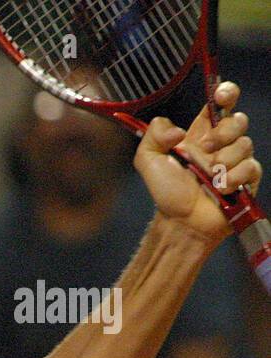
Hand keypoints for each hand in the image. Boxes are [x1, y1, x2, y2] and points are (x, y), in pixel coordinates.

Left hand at [135, 82, 262, 245]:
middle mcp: (222, 144)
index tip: (222, 95)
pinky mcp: (248, 178)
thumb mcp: (148, 161)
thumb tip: (176, 129)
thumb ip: (153, 135)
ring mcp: (237, 160)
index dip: (226, 93)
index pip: (221, 104)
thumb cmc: (167, 193)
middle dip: (223, 132)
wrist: (181, 222)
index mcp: (201, 134)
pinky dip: (233, 178)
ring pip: (245, 144)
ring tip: (208, 177)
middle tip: (204, 150)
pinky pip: (251, 167)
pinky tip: (221, 188)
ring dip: (223, 161)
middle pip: (238, 120)